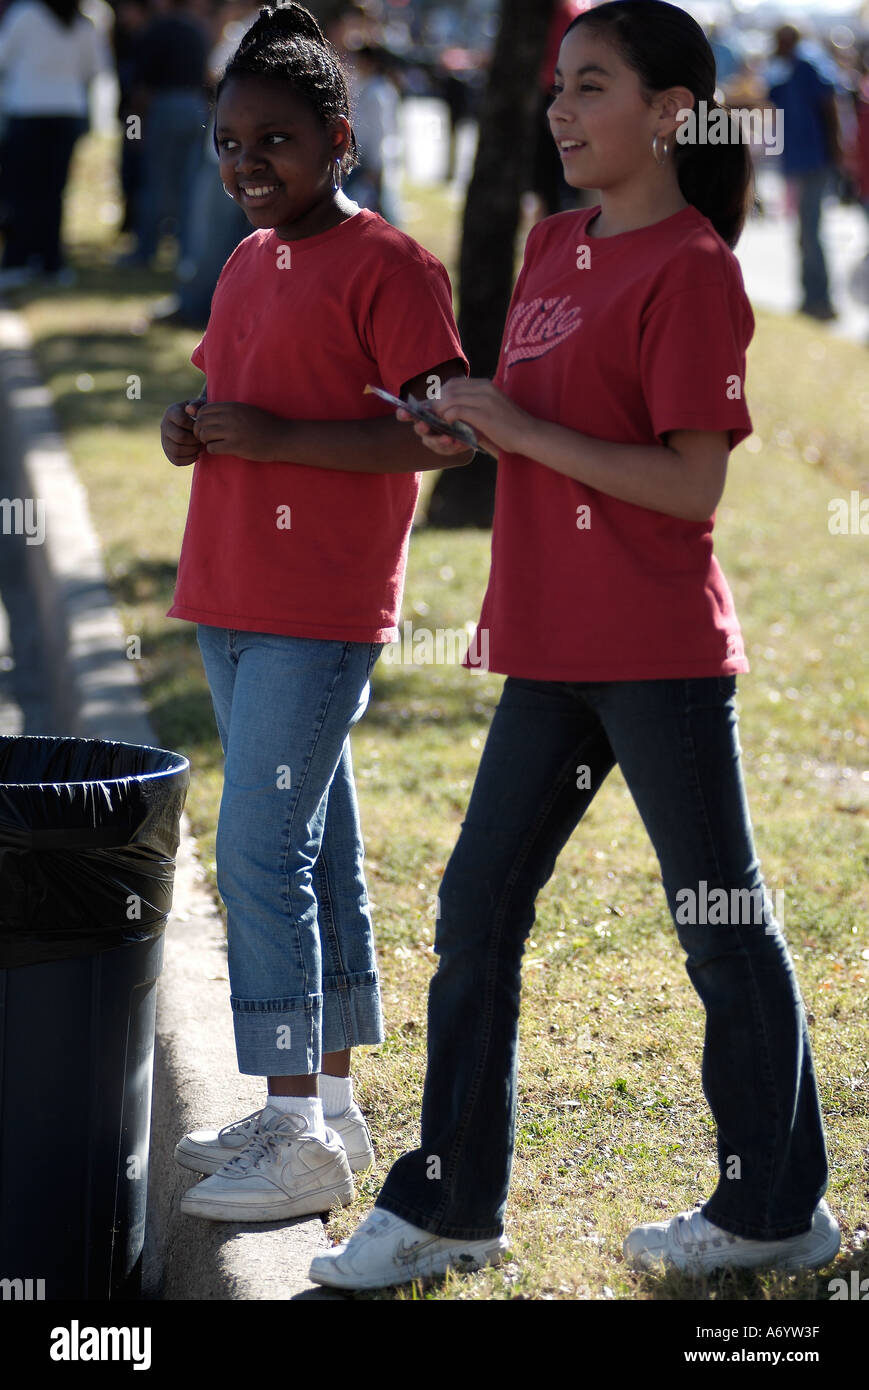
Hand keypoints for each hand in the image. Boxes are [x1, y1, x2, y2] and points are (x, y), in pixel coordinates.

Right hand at [161, 400, 202, 467]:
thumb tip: (190, 409)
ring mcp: (164, 439)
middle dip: (195, 441)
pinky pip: (176, 460)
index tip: (204, 428)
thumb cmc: (200, 413)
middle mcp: (164, 425)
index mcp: (171, 412)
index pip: (182, 421)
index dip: (195, 427)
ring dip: (192, 451)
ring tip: (201, 447)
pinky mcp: (167, 452)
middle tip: (204, 440)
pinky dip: (189, 460)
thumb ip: (197, 404)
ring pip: (177, 450)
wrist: (192, 423)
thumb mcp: (200, 405)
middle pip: (180, 437)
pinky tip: (198, 454)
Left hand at [192, 402, 285, 459]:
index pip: (203, 410)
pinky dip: (212, 450)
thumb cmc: (264, 424)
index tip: (207, 426)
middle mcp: (230, 417)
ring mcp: (232, 432)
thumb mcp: (245, 410)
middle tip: (206, 438)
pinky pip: (212, 448)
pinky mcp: (236, 446)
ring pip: (204, 434)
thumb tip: (205, 412)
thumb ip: (227, 410)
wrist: (281, 438)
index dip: (201, 419)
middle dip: (199, 431)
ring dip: (205, 441)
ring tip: (213, 443)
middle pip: (200, 422)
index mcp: (232, 406)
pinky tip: (220, 450)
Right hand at [395, 405, 474, 457]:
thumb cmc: (453, 410)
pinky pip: (447, 449)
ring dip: (439, 440)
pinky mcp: (446, 448)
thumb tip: (430, 404)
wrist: (470, 423)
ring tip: (448, 438)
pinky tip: (458, 442)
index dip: (403, 414)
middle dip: (421, 427)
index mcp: (422, 415)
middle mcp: (425, 428)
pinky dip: (453, 446)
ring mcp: (434, 440)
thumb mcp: (446, 403)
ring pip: (432, 442)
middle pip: (419, 429)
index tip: (402, 412)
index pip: (408, 414)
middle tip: (424, 425)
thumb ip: (437, 403)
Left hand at [406, 378, 531, 457]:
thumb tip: (454, 411)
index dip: (440, 394)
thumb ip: (475, 405)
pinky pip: (456, 411)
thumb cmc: (511, 426)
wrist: (530, 434)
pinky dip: (448, 417)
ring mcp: (483, 399)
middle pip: (448, 389)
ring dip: (440, 411)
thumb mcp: (493, 408)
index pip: (454, 383)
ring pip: (449, 399)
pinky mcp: (482, 413)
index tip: (433, 406)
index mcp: (485, 385)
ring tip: (440, 422)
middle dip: (436, 402)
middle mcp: (483, 388)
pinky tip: (450, 425)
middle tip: (431, 416)